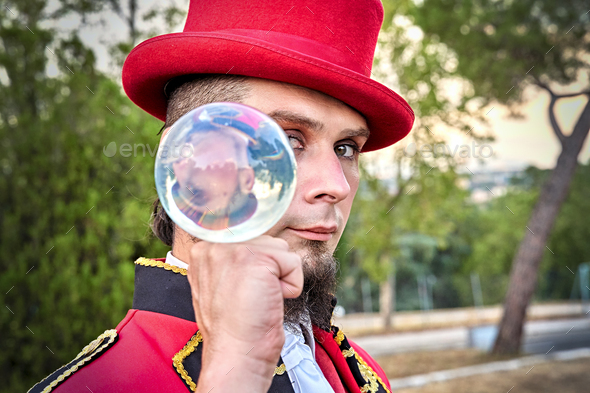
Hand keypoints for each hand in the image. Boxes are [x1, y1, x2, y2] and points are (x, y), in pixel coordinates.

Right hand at [187, 235, 302, 391]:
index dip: (257, 265)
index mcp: (203, 249)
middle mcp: (214, 244)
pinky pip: (294, 263)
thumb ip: (232, 259)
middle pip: (266, 242)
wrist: (236, 353)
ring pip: (281, 249)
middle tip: (251, 297)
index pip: (248, 237)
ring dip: (280, 277)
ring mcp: (233, 249)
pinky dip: (291, 285)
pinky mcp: (256, 258)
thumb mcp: (220, 282)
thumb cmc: (233, 326)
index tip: (245, 289)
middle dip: (269, 270)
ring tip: (259, 298)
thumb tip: (258, 246)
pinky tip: (270, 300)